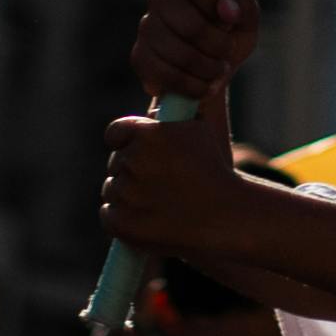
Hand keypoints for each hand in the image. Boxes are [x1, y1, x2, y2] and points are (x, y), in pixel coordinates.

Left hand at [98, 107, 243, 260]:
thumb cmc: (215, 170)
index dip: (124, 142)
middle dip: (132, 171)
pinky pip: (109, 215)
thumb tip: (151, 112)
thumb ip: (168, 120)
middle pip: (116, 163)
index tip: (134, 152)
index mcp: (146, 134)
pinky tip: (141, 220)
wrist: (227, 215)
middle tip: (156, 183)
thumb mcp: (197, 130)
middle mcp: (132, 160)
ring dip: (127, 194)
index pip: (116, 133)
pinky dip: (120, 218)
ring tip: (155, 203)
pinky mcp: (123, 223)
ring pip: (112, 190)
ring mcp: (125, 193)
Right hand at [132, 0, 255, 110]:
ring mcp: (146, 26)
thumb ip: (244, 6)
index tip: (231, 19)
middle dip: (217, 45)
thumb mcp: (246, 22)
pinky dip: (191, 85)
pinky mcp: (139, 56)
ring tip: (218, 70)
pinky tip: (202, 85)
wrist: (208, 74)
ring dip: (207, 68)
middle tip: (228, 52)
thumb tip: (227, 7)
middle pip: (191, 24)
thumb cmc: (228, 37)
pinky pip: (167, 75)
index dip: (216, 1)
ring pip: (180, 54)